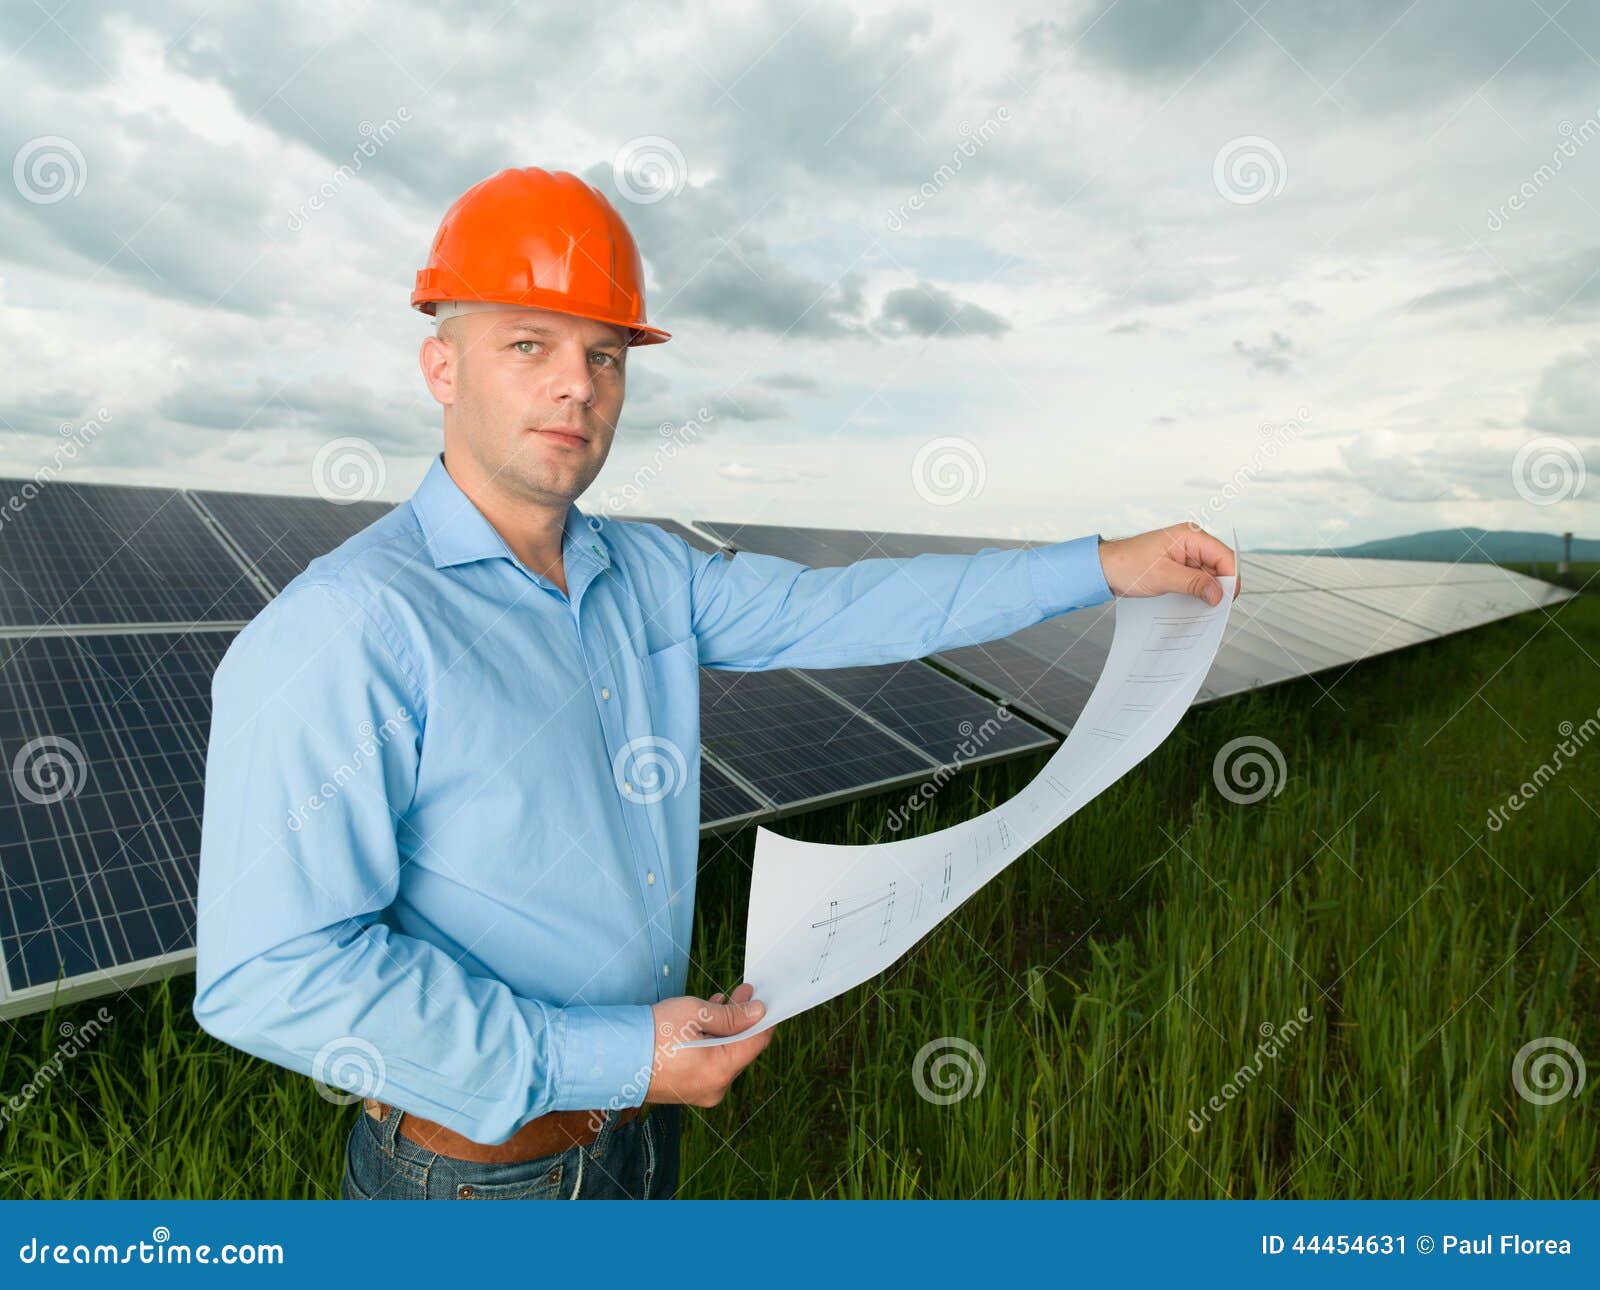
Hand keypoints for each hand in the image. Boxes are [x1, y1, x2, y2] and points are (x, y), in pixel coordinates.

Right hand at [644, 982, 773, 1107]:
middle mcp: (714, 1087)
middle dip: (743, 1019)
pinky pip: (708, 1063)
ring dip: (726, 1027)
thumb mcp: (694, 1013)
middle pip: (741, 1049)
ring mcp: (700, 1092)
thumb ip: (730, 1014)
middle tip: (745, 991)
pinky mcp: (687, 1089)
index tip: (766, 998)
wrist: (613, 1057)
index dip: (765, 1018)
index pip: (757, 1042)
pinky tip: (708, 1019)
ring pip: (724, 1055)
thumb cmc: (652, 1034)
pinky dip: (711, 1041)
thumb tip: (757, 1012)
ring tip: (725, 999)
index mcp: (720, 1071)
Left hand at [1098, 523, 1240, 604]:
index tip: (1226, 601)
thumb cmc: (1127, 564)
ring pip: (1210, 577)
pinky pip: (1197, 581)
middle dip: (1219, 588)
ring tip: (1200, 609)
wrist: (1105, 569)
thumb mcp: (1163, 576)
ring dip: (1207, 593)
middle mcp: (1193, 543)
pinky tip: (1192, 605)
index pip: (1225, 557)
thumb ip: (1194, 584)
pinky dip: (1197, 593)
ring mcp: (1187, 556)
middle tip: (1213, 609)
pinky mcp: (1180, 568)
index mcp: (1192, 536)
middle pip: (1221, 567)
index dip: (1231, 579)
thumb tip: (1218, 594)